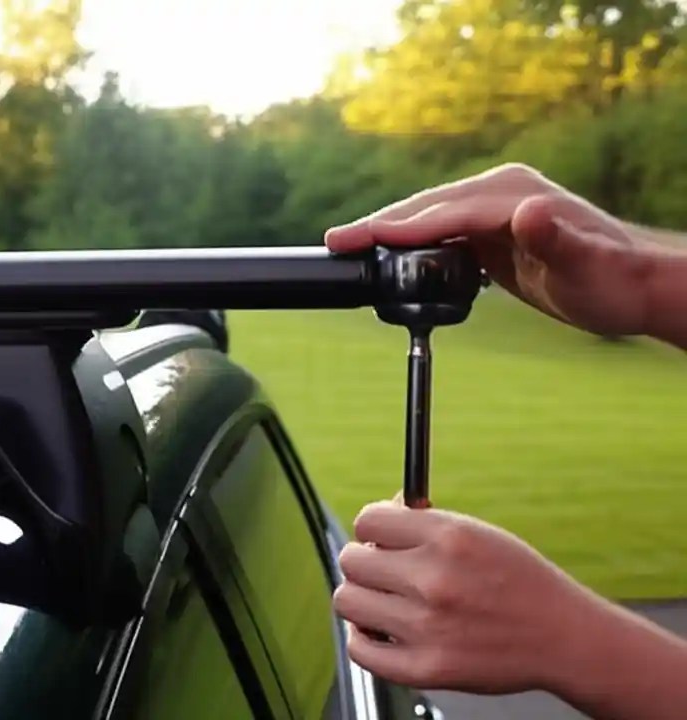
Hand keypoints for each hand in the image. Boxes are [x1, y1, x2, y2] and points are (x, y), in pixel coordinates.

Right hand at [324, 163, 654, 337]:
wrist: (632, 284)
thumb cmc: (612, 279)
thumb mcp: (586, 265)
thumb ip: (557, 238)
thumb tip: (526, 211)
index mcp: (513, 195)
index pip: (444, 210)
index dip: (400, 225)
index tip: (360, 238)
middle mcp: (499, 193)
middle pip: (427, 207)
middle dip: (379, 224)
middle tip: (335, 241)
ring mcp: (492, 209)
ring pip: (428, 218)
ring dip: (389, 231)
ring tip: (348, 245)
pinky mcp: (490, 229)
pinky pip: (440, 232)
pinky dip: (411, 242)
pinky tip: (389, 254)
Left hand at [332, 500, 598, 694]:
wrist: (564, 638)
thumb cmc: (519, 583)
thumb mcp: (479, 534)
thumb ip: (425, 523)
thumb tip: (379, 516)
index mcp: (449, 537)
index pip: (368, 520)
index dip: (372, 529)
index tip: (381, 539)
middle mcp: (435, 579)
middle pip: (352, 560)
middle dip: (365, 562)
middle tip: (384, 572)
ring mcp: (428, 627)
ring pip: (348, 601)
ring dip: (362, 599)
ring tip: (386, 602)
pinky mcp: (426, 668)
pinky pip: (359, 649)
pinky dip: (363, 639)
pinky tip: (382, 631)